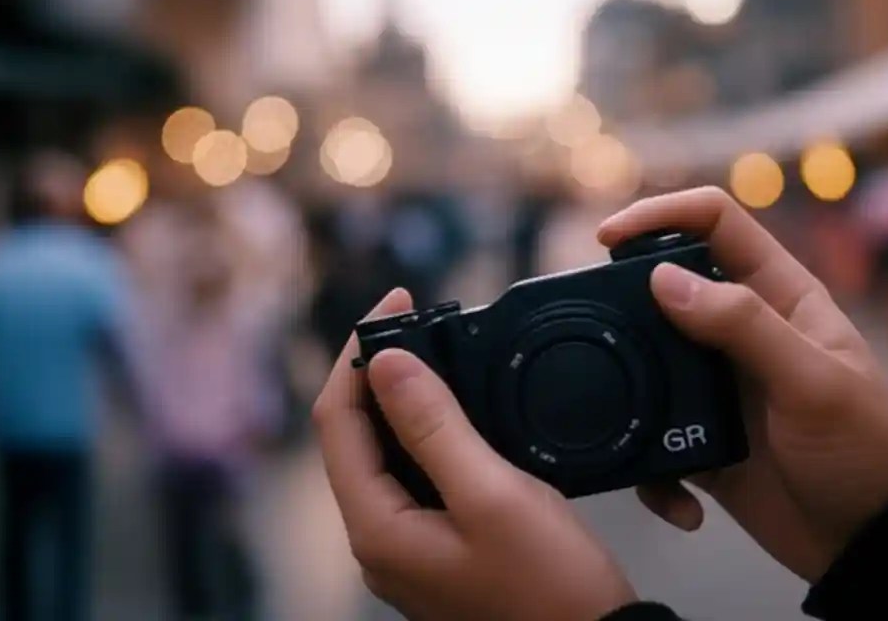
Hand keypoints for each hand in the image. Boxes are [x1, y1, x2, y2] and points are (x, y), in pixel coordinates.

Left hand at [313, 288, 635, 620]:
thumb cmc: (549, 585)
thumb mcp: (492, 493)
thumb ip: (435, 426)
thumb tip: (385, 362)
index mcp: (376, 528)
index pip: (337, 422)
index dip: (357, 353)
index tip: (396, 302)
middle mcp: (379, 540)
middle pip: (355, 436)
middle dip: (378, 371)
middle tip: (417, 317)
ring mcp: (407, 547)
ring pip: (386, 453)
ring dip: (406, 399)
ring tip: (438, 348)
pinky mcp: (438, 547)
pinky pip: (416, 475)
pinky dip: (430, 432)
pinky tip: (460, 407)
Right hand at [599, 187, 887, 583]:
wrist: (873, 540)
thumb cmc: (866, 450)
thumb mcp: (813, 382)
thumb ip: (743, 325)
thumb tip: (664, 281)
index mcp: (779, 296)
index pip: (715, 222)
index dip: (660, 214)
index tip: (607, 238)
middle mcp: (741, 332)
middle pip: (665, 287)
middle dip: (624, 305)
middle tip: (595, 332)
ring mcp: (717, 386)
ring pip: (647, 363)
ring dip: (630, 394)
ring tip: (628, 422)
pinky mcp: (700, 439)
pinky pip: (651, 438)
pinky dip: (651, 471)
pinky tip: (678, 499)